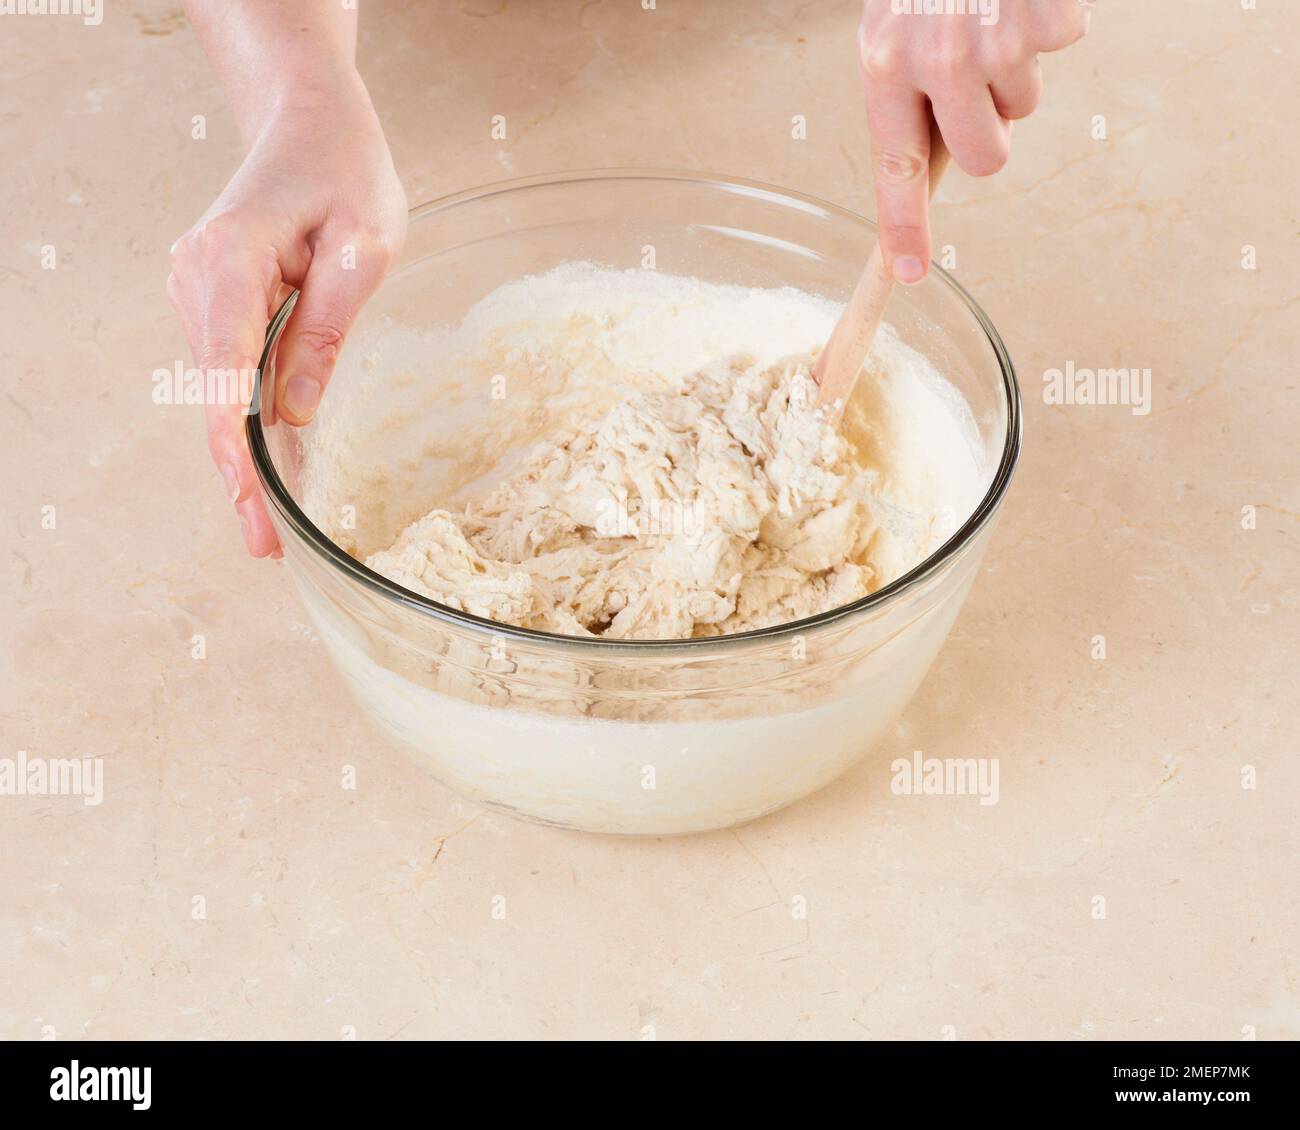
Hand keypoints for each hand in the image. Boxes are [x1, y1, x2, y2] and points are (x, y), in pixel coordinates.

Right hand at [168, 69, 406, 556]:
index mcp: (231, 258)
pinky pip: (228, 369)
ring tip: (268, 525)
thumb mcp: (362, 248)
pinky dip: (246, 418)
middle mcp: (197, 275)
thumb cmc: (345, 173)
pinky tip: (266, 468)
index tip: (245, 497)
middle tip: (265, 546)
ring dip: (242, 452)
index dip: (233, 440)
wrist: (310, 122)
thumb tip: (293, 411)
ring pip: (217, 386)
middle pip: (213, 390)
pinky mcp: (212, 299)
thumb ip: (325, 330)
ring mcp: (197, 288)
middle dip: (239, 470)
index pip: (224, 364)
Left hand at [857, 0, 1090, 282]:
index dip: (903, 227)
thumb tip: (944, 158)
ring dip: (1017, 64)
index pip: (895, 167)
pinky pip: (1061, 46)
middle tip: (982, 75)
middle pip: (987, 157)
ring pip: (1026, 103)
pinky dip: (1051, 19)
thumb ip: (909, 90)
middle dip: (994, 128)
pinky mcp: (1045, 19)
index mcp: (883, 63)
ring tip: (995, 11)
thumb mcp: (894, 24)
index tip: (909, 274)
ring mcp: (992, 40)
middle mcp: (934, 60)